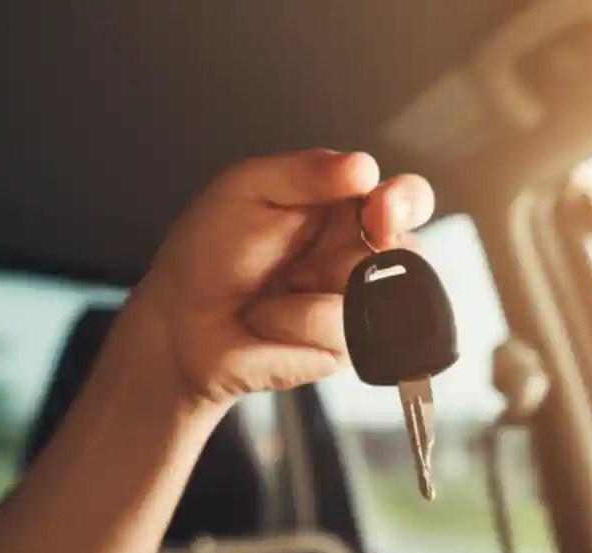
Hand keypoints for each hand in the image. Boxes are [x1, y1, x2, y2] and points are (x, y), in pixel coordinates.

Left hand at [129, 149, 434, 407]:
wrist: (181, 325)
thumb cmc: (207, 255)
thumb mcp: (247, 189)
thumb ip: (305, 172)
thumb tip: (363, 167)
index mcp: (342, 207)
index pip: (405, 198)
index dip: (406, 202)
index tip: (382, 208)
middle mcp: (358, 253)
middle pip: (410, 248)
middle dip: (379, 246)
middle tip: (330, 249)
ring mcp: (356, 302)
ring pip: (380, 290)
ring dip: (316, 284)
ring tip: (277, 285)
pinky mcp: (346, 346)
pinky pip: (343, 328)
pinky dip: (295, 320)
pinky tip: (268, 320)